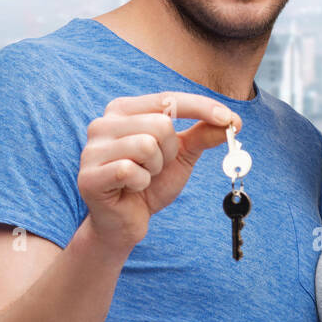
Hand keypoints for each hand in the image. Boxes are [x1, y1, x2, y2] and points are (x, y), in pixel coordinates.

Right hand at [76, 91, 238, 256]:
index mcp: (124, 110)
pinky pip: (130, 171)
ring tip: (142, 178)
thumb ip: (203, 135)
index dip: (202, 107)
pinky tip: (131, 189)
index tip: (231, 119)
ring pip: (146, 146)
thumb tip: (233, 120)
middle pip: (160, 124)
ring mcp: (92, 149)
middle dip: (169, 152)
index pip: (168, 98)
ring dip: (155, 169)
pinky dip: (141, 184)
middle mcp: (103, 123)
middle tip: (157, 167)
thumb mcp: (181, 155)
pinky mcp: (88, 176)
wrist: (126, 222)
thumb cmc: (151, 183)